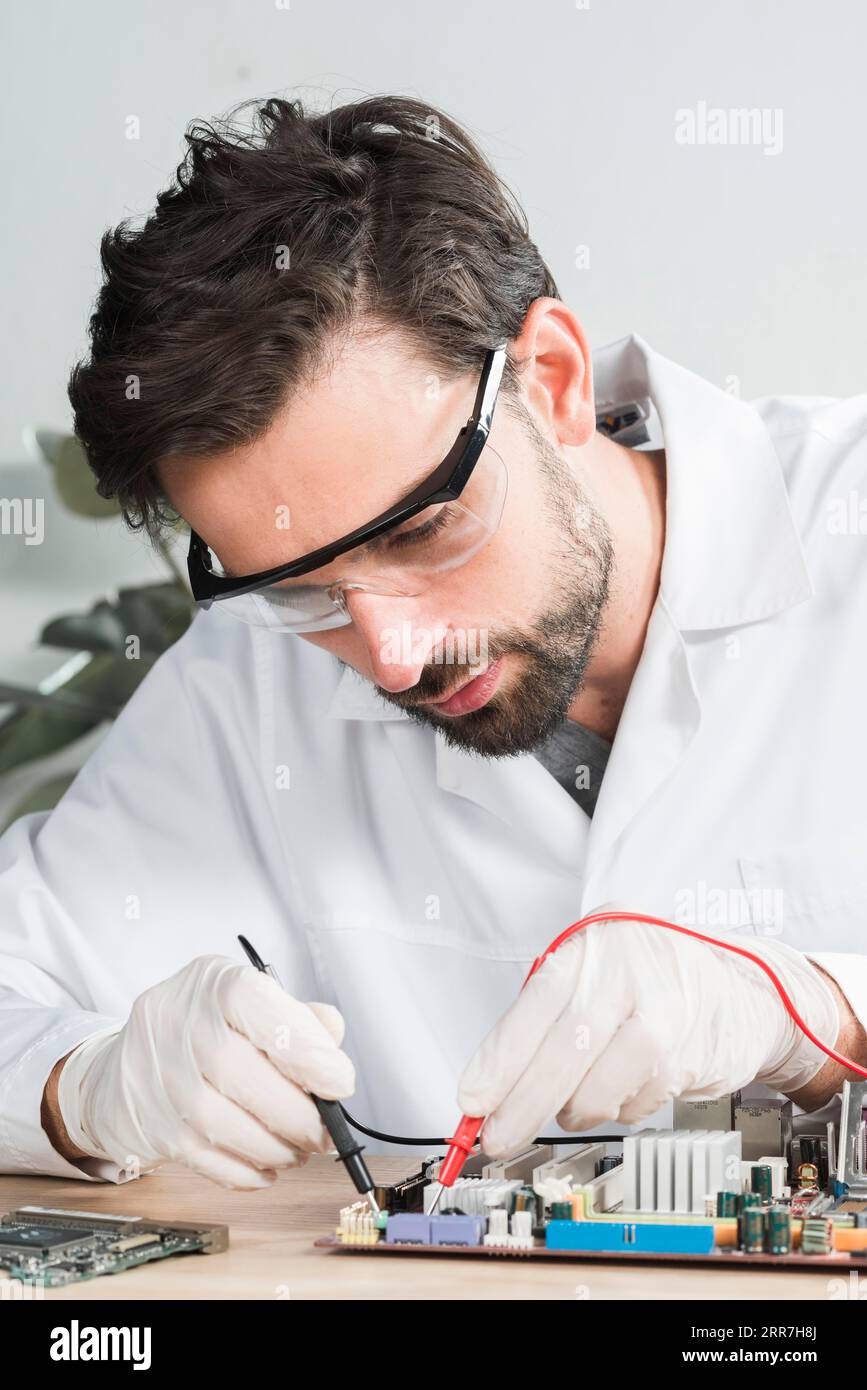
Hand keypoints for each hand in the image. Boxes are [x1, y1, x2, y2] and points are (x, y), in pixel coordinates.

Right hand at [56, 955, 354, 1186]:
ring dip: (273, 1147)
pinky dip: (244, 1170)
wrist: (122, 1066)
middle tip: (324, 1133)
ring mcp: (155, 1074)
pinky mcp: (147, 1124)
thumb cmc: (205, 1032)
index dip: (306, 1049)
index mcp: (212, 982)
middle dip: (296, 1114)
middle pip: (240, 1071)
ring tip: (297, 1150)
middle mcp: (175, 1021)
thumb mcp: (252, 1004)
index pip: (258, 1005)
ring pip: (220, 1123)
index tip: (340, 1084)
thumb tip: (332, 1038)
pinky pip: (201, 1158)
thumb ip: (298, 1018)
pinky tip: (266, 1167)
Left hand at [456, 908, 838, 1157]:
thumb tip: (491, 1085)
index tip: (472, 1100)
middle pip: (565, 1050)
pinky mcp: (690, 1056)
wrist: (740, 988)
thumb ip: (547, 1017)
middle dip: (523, 1105)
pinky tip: (624, 1085)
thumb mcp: (594, 972)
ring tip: (576, 1099)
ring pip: (598, 1088)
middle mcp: (628, 971)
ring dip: (574, 1111)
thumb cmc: (651, 978)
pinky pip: (633, 1106)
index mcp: (592, 946)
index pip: (535, 1004)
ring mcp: (665, 1013)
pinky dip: (617, 1109)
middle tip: (498, 1137)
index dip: (499, 1059)